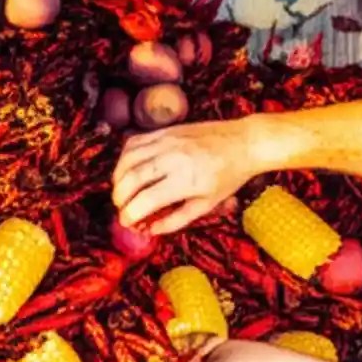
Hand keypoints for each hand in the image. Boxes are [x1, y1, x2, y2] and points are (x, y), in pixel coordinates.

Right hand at [111, 118, 257, 233]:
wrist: (244, 142)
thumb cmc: (228, 177)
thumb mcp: (206, 205)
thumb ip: (176, 220)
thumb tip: (150, 230)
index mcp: (186, 181)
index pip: (145, 201)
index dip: (129, 215)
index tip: (127, 222)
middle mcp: (172, 159)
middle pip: (130, 180)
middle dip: (119, 199)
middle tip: (123, 209)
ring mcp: (166, 141)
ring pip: (126, 160)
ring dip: (118, 179)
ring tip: (123, 191)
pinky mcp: (164, 131)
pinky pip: (133, 144)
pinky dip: (124, 160)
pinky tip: (129, 171)